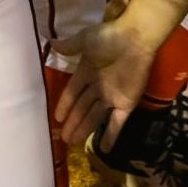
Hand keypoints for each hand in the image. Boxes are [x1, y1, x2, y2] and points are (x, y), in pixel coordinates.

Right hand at [51, 15, 160, 148]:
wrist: (135, 39)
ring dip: (85, 130)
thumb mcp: (85, 40)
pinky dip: (111, 135)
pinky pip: (117, 123)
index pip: (72, 93)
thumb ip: (70, 47)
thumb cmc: (109, 37)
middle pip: (82, 108)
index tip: (56, 118)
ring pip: (95, 117)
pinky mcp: (126, 104)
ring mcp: (112, 97)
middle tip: (63, 138)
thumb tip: (52, 44)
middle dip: (73, 123)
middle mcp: (98, 87)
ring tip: (74, 143)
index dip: (65, 105)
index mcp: (87, 72)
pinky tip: (104, 149)